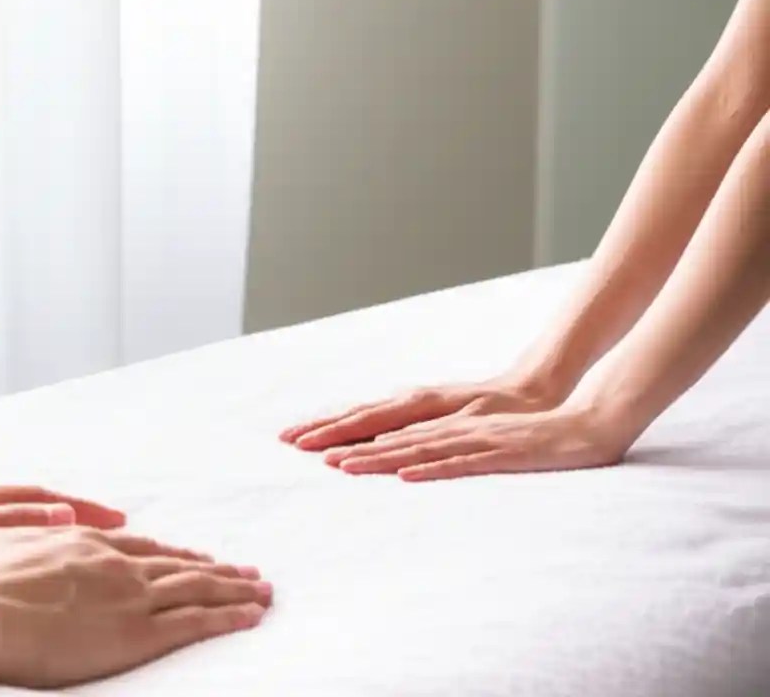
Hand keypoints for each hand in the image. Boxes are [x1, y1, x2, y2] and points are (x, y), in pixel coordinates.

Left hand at [0, 485, 126, 568]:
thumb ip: (3, 526)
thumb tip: (59, 513)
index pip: (41, 500)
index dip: (83, 511)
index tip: (117, 520)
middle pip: (29, 496)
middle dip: (73, 507)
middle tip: (112, 520)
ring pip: (4, 504)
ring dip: (42, 510)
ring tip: (73, 523)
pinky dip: (8, 517)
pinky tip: (9, 532)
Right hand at [0, 527, 271, 688]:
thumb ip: (27, 530)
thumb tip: (46, 518)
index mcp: (83, 541)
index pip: (141, 548)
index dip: (172, 554)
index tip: (193, 558)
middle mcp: (116, 564)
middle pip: (179, 565)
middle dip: (215, 569)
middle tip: (246, 572)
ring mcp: (130, 596)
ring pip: (197, 589)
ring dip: (234, 589)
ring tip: (261, 591)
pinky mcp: (137, 632)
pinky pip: (196, 622)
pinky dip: (229, 616)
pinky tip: (252, 615)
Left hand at [320, 405, 632, 481]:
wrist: (588, 420)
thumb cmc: (531, 431)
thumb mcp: (477, 434)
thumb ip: (440, 442)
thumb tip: (398, 456)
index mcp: (445, 416)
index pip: (383, 422)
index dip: (342, 430)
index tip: (302, 441)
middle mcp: (453, 421)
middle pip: (390, 431)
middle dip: (345, 440)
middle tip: (302, 450)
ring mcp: (476, 435)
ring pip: (417, 446)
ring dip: (377, 456)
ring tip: (340, 466)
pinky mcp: (502, 452)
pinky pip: (461, 461)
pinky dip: (432, 467)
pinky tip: (407, 475)